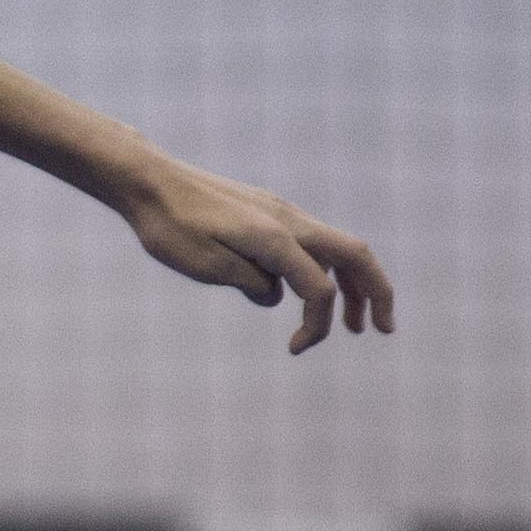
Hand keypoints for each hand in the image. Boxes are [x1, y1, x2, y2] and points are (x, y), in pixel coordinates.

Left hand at [122, 155, 395, 354]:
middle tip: (384, 330)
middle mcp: (287, 220)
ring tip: (353, 323)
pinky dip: (321, 270)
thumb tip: (275, 296)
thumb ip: (249, 283)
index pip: (319, 288)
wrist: (147, 181)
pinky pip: (309, 243)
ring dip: (351, 285)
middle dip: (376, 293)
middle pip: (353, 255)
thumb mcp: (205, 265)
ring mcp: (279, 212)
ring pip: (334, 247)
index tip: (295, 349)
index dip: (318, 325)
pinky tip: (305, 294)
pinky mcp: (266, 213)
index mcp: (274, 237)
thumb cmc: (169, 225)